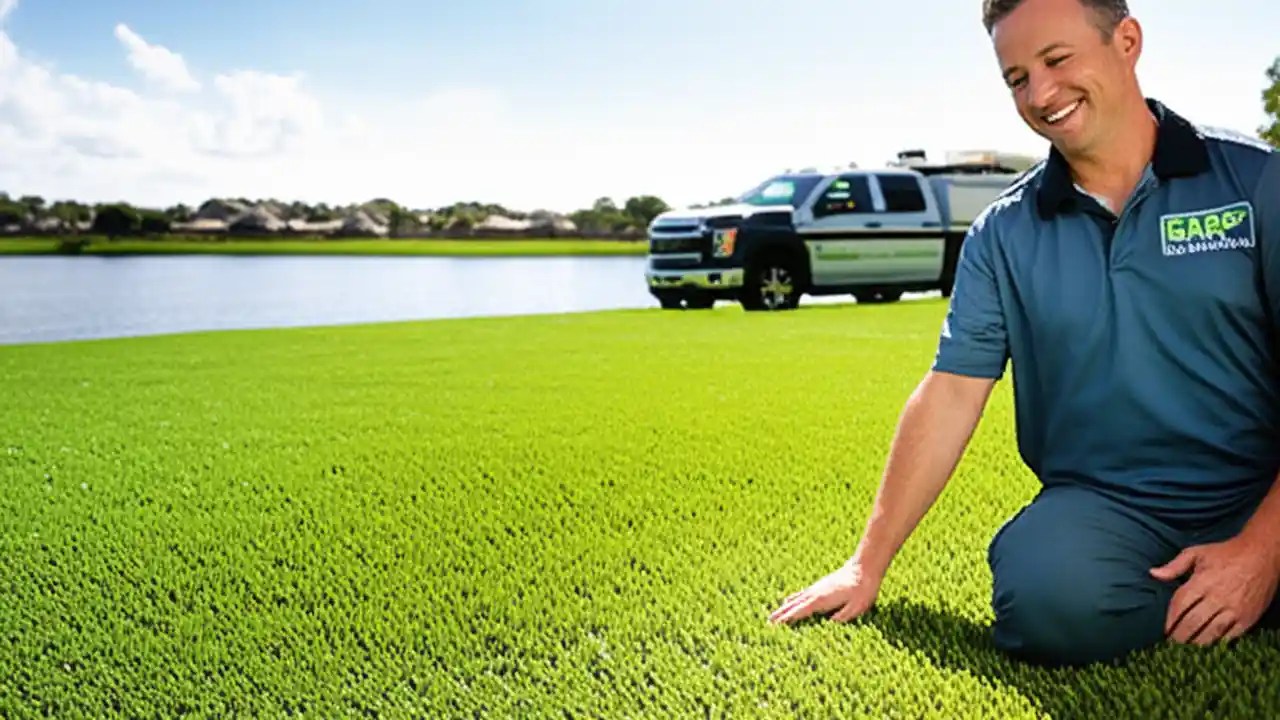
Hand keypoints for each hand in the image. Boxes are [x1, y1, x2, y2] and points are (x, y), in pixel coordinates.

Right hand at [768, 560, 881, 625]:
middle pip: (792, 606)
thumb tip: (828, 627)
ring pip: (794, 600)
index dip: (786, 620)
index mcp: (820, 600)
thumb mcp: (856, 608)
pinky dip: (791, 600)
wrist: (864, 568)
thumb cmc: (862, 590)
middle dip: (780, 615)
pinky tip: (788, 601)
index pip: (799, 612)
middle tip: (766, 624)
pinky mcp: (819, 586)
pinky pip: (800, 595)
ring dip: (783, 608)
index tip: (774, 627)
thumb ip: (841, 618)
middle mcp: (814, 593)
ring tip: (772, 616)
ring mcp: (815, 588)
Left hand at [1149, 536, 1279, 645]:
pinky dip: (1217, 643)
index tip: (1164, 630)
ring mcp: (1234, 610)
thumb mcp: (1197, 553)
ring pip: (1210, 633)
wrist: (1263, 555)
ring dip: (1195, 643)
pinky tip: (1207, 647)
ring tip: (1185, 651)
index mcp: (1202, 582)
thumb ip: (1174, 566)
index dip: (1170, 620)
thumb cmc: (1226, 553)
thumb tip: (1153, 573)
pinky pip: (1230, 636)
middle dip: (1179, 636)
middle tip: (1171, 644)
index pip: (1180, 605)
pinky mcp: (1248, 618)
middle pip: (1193, 622)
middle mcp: (1217, 597)